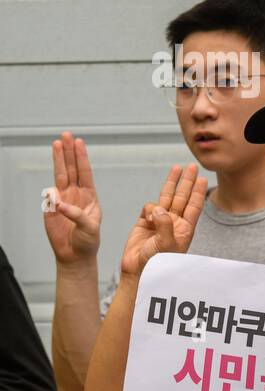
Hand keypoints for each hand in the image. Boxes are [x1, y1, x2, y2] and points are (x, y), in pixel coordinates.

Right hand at [44, 132, 101, 265]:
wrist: (76, 255)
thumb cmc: (88, 241)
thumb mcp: (89, 228)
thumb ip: (76, 215)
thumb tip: (60, 202)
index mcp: (90, 197)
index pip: (85, 173)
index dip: (81, 158)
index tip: (79, 142)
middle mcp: (76, 194)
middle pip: (71, 169)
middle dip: (69, 152)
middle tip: (66, 135)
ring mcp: (63, 200)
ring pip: (60, 176)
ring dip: (58, 160)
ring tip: (57, 143)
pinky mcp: (51, 209)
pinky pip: (49, 197)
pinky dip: (50, 192)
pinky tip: (55, 194)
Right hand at [119, 164, 206, 277]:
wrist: (138, 271)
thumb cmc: (156, 262)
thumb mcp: (166, 244)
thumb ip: (165, 224)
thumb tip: (159, 208)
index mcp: (185, 229)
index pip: (194, 206)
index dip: (198, 191)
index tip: (203, 178)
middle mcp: (174, 223)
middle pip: (182, 197)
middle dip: (187, 181)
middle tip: (192, 167)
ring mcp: (160, 221)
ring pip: (167, 198)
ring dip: (172, 183)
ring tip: (176, 168)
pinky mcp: (145, 222)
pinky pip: (149, 207)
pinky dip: (149, 209)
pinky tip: (149, 218)